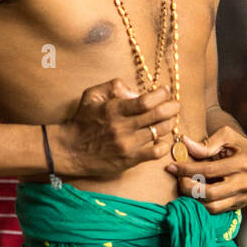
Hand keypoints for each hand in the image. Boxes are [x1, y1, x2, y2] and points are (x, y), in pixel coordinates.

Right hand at [52, 81, 180, 178]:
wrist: (70, 150)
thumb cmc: (82, 121)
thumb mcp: (92, 95)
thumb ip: (113, 86)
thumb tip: (135, 91)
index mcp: (114, 109)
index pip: (147, 101)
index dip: (162, 94)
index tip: (166, 90)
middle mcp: (123, 127)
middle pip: (158, 115)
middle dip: (172, 107)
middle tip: (176, 104)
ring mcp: (128, 145)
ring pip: (159, 132)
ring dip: (170, 123)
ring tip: (170, 118)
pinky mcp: (129, 160)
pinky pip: (155, 153)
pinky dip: (164, 145)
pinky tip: (162, 140)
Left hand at [166, 127, 246, 213]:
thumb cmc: (244, 147)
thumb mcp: (230, 137)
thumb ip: (208, 142)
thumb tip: (185, 144)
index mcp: (243, 163)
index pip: (209, 170)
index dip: (187, 169)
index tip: (172, 166)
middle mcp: (244, 183)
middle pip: (210, 193)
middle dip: (188, 188)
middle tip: (177, 179)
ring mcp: (242, 197)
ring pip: (212, 206)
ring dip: (193, 200)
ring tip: (183, 187)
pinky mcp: (239, 206)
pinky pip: (216, 211)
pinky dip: (201, 206)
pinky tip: (192, 196)